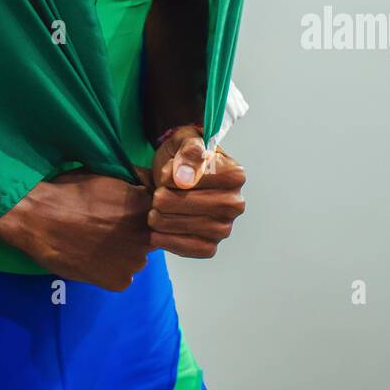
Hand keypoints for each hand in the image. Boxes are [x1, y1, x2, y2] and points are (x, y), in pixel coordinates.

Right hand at [0, 169, 151, 290]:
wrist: (39, 219)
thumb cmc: (69, 191)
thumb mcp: (106, 175)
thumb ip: (133, 181)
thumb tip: (147, 181)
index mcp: (145, 205)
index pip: (156, 209)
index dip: (139, 209)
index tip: (123, 209)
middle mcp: (146, 235)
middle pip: (148, 234)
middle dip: (134, 231)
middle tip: (107, 226)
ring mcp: (134, 262)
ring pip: (135, 257)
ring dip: (123, 251)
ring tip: (97, 243)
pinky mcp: (119, 282)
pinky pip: (121, 275)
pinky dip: (110, 268)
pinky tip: (92, 257)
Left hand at [148, 125, 245, 258]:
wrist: (176, 175)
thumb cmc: (183, 156)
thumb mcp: (184, 140)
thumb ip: (188, 151)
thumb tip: (185, 177)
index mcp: (235, 175)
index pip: (196, 179)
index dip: (172, 176)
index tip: (166, 173)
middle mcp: (235, 203)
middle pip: (191, 204)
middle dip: (165, 198)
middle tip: (157, 193)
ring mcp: (225, 227)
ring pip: (186, 227)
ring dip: (162, 218)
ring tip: (154, 209)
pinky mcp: (211, 246)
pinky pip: (188, 249)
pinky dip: (166, 240)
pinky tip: (156, 229)